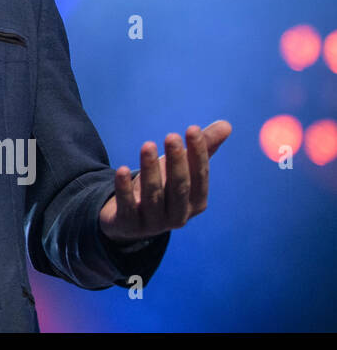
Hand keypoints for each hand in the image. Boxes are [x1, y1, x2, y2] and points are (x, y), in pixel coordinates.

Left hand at [99, 121, 231, 242]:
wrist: (131, 219)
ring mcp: (154, 223)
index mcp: (196, 202)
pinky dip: (125, 188)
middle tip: (171, 136)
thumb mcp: (180, 168)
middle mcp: (179, 215)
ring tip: (147, 145)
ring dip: (150, 169)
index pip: (200, 177)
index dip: (198, 154)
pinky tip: (122, 169)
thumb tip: (227, 124)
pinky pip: (127, 206)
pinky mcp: (129, 224)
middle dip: (177, 161)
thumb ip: (202, 149)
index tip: (193, 129)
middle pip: (179, 187)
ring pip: (154, 195)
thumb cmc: (162, 187)